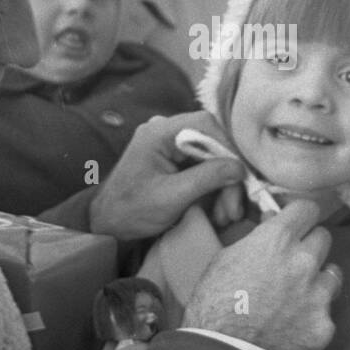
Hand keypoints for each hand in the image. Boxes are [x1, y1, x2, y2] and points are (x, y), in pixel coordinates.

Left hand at [90, 112, 245, 239]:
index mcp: (159, 132)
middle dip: (227, 176)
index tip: (242, 175)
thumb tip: (240, 168)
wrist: (107, 224)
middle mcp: (165, 130)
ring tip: (226, 217)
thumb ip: (206, 178)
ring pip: (211, 157)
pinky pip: (202, 166)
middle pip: (212, 143)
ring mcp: (169, 144)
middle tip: (235, 210)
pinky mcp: (173, 159)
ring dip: (223, 187)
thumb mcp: (172, 196)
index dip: (229, 147)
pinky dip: (213, 188)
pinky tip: (218, 211)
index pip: (206, 124)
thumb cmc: (131, 210)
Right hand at [182, 199, 340, 349]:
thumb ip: (255, 241)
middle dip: (309, 246)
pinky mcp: (324, 326)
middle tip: (292, 262)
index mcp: (277, 240)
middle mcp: (303, 262)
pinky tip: (292, 327)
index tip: (295, 223)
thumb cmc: (213, 306)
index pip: (307, 209)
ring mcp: (317, 295)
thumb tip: (270, 226)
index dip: (299, 216)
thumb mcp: (224, 259)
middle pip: (324, 237)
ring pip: (333, 274)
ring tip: (297, 295)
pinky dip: (312, 318)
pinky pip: (326, 313)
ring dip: (318, 280)